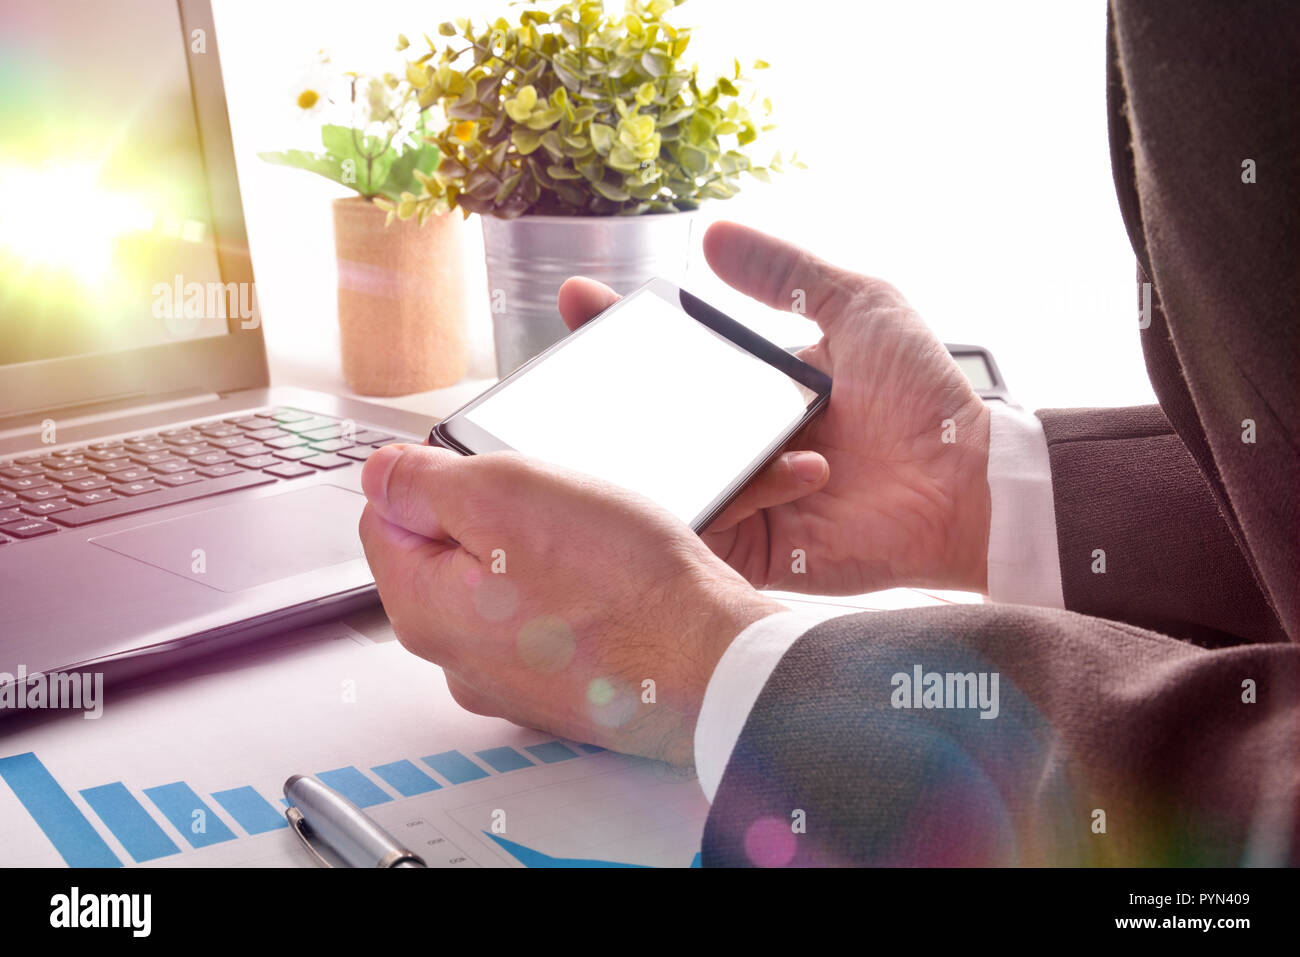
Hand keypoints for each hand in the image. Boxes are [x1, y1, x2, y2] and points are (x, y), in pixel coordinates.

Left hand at [358, 444, 784, 765]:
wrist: (716, 665)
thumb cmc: (626, 589)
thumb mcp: (507, 494)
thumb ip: (424, 481)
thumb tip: (381, 473)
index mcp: (425, 613)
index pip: (386, 518)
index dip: (440, 479)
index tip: (494, 477)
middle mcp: (459, 662)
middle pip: (449, 556)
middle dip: (496, 522)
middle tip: (557, 515)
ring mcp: (515, 685)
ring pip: (504, 588)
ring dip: (539, 560)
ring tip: (596, 554)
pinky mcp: (566, 693)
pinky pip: (550, 624)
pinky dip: (575, 600)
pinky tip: (614, 591)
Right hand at [558, 221, 990, 594]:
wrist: (964, 478)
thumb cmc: (923, 396)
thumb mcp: (857, 305)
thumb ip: (785, 272)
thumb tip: (712, 233)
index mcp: (751, 389)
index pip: (667, 358)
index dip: (618, 332)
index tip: (579, 302)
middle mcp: (737, 442)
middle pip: (650, 422)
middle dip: (606, 397)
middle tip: (575, 373)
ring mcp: (742, 496)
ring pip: (667, 477)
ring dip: (667, 450)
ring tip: (685, 427)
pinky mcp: (754, 548)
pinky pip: (711, 525)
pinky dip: (737, 496)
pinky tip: (799, 466)